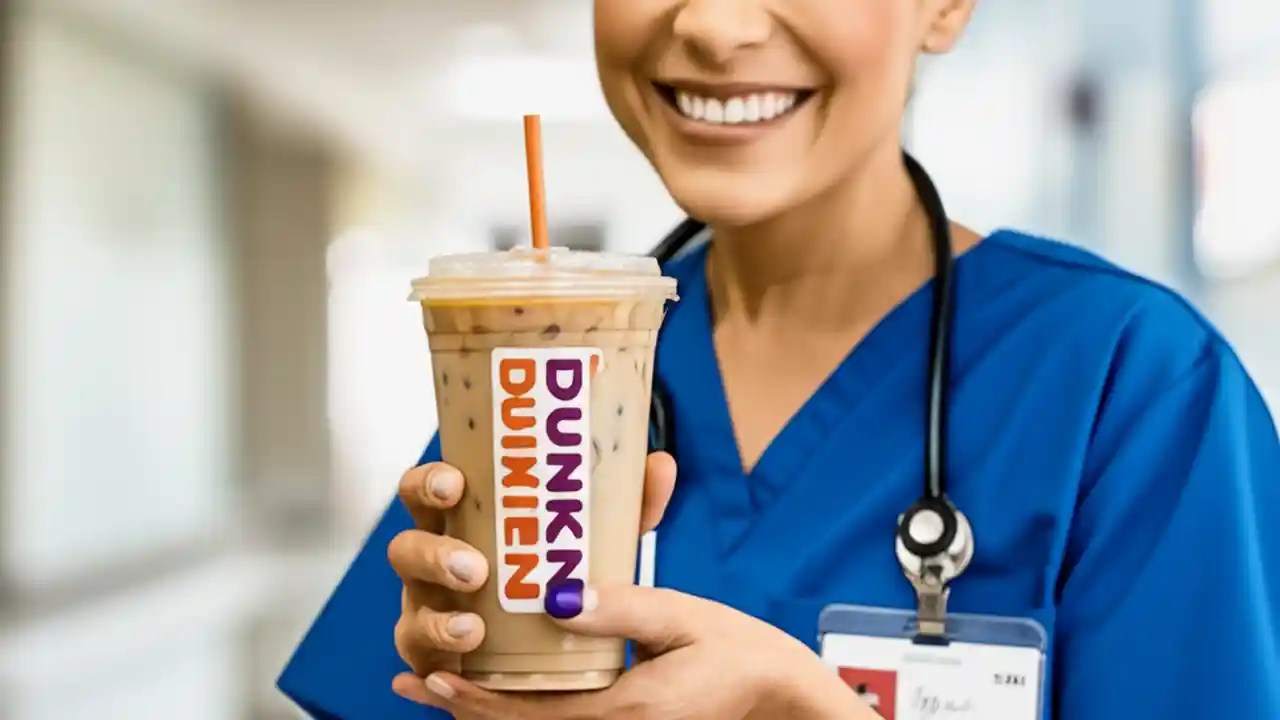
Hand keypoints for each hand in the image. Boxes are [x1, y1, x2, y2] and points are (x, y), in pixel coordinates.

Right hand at [386, 453, 677, 682]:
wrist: (576, 649)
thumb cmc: (572, 576)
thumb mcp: (603, 541)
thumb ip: (628, 506)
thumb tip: (660, 464)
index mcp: (465, 521)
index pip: (428, 492)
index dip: (428, 483)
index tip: (455, 484)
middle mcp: (438, 565)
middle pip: (405, 549)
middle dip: (432, 554)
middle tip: (474, 568)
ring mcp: (432, 613)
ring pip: (411, 614)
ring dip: (436, 621)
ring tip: (473, 629)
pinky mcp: (440, 662)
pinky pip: (423, 667)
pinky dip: (432, 670)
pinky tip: (450, 672)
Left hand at [393, 585, 873, 719]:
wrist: (782, 700)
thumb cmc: (741, 653)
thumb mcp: (681, 618)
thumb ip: (619, 609)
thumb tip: (556, 598)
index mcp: (623, 712)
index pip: (524, 717)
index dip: (469, 700)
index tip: (428, 675)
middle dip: (461, 710)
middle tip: (413, 680)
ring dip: (484, 716)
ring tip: (439, 689)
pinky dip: (521, 718)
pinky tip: (499, 697)